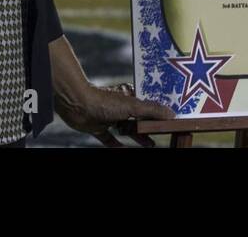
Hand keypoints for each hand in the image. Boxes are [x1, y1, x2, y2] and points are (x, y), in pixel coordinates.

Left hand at [55, 82, 175, 146]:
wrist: (76, 105)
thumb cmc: (103, 101)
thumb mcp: (132, 106)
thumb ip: (152, 110)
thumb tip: (172, 114)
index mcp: (129, 97)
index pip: (147, 105)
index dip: (157, 113)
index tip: (169, 121)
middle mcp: (119, 106)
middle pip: (138, 119)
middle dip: (149, 128)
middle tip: (161, 136)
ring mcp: (109, 117)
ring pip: (126, 129)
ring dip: (138, 137)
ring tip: (150, 144)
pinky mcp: (98, 127)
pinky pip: (110, 139)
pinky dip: (117, 146)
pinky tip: (124, 150)